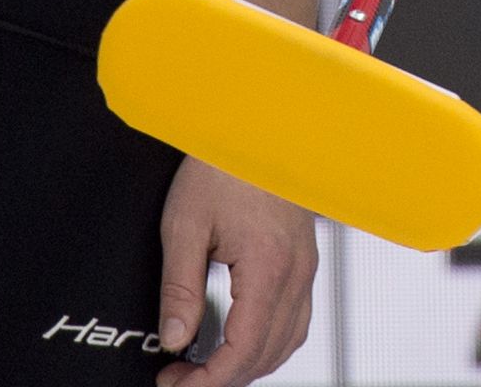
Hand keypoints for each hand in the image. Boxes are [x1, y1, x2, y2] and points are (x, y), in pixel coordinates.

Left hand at [157, 157, 316, 385]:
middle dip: (223, 378)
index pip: (244, 351)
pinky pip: (297, 319)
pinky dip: (269, 342)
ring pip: (287, 342)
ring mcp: (306, 265)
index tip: (177, 384)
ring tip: (208, 366)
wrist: (256, 120)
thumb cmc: (223, 159)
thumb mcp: (185, 222)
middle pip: (266, 354)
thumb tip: (174, 337)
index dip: (209, 380)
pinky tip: (243, 340)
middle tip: (182, 378)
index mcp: (269, 265)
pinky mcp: (305, 258)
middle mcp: (296, 271)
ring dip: (249, 364)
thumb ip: (179, 287)